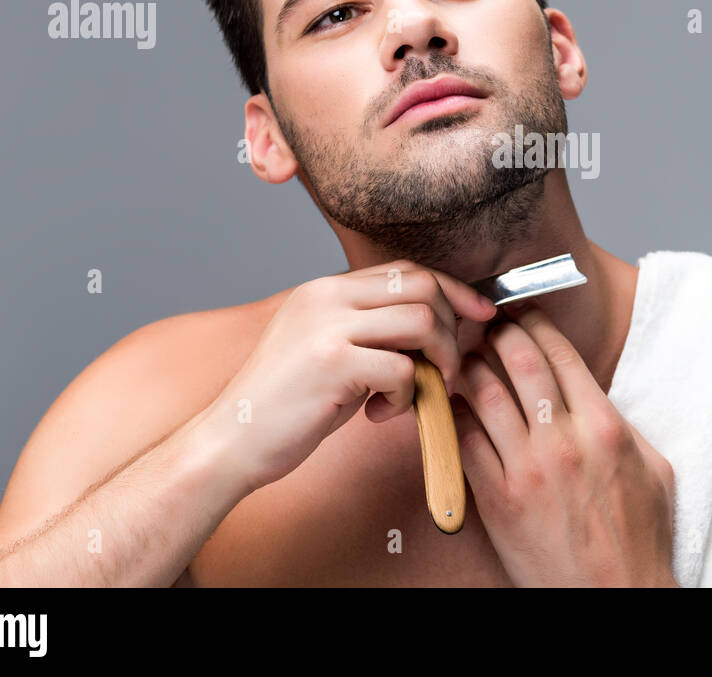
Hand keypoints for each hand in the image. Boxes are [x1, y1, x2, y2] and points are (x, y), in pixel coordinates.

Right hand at [206, 259, 496, 492]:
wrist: (229, 441)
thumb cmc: (285, 404)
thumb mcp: (328, 350)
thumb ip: (372, 329)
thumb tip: (436, 324)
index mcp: (325, 289)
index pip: (407, 270)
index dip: (453, 289)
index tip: (482, 312)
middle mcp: (325, 296)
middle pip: (422, 287)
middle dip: (450, 329)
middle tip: (444, 369)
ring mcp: (327, 326)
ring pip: (421, 321)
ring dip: (436, 361)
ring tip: (414, 391)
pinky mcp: (332, 363)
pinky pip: (404, 367)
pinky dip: (407, 395)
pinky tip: (378, 413)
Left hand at [452, 302, 676, 586]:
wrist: (616, 596)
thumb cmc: (638, 535)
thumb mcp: (652, 467)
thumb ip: (619, 421)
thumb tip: (589, 388)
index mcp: (606, 426)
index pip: (561, 353)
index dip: (536, 323)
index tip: (523, 311)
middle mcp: (564, 441)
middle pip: (518, 361)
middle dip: (497, 333)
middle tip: (486, 324)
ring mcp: (526, 470)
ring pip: (484, 394)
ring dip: (470, 367)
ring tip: (463, 357)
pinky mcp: (496, 501)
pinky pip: (465, 442)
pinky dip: (456, 416)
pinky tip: (454, 406)